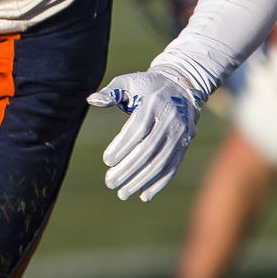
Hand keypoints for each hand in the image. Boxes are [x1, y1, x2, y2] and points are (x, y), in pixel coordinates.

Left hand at [87, 70, 201, 201]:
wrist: (181, 84)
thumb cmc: (146, 86)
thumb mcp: (128, 82)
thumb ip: (110, 92)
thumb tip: (91, 100)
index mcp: (153, 102)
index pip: (137, 129)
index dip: (122, 146)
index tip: (106, 160)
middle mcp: (169, 118)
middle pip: (148, 149)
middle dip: (128, 168)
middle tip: (110, 182)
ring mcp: (180, 132)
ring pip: (160, 161)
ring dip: (141, 180)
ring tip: (122, 193)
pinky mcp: (185, 143)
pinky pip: (172, 166)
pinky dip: (159, 183)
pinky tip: (144, 195)